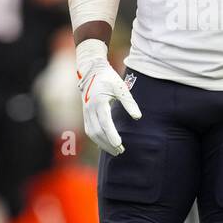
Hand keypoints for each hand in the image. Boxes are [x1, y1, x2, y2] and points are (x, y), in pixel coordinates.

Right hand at [76, 41, 139, 155]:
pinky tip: (105, 144)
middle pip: (97, 131)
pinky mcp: (85, 113)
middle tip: (120, 151)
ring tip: (115, 151)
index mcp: (99, 102)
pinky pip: (89, 130)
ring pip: (92, 132)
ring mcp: (86, 112)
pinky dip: (96, 139)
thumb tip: (138, 117)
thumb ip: (129, 102)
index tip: (119, 144)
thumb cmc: (108, 78)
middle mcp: (90, 108)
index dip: (111, 134)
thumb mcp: (120, 87)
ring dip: (102, 143)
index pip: (104, 122)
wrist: (91, 70)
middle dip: (108, 143)